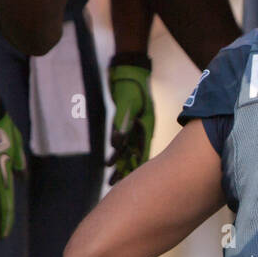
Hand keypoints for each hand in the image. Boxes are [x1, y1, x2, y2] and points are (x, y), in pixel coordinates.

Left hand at [106, 57, 154, 184]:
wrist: (129, 71)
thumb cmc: (131, 85)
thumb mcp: (127, 103)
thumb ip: (122, 122)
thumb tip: (117, 143)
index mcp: (146, 126)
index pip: (142, 151)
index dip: (136, 167)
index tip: (130, 181)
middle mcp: (141, 129)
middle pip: (134, 154)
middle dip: (126, 170)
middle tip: (115, 185)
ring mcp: (134, 126)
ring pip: (127, 150)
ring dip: (120, 165)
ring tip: (112, 180)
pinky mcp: (125, 123)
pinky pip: (121, 142)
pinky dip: (116, 153)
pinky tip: (111, 163)